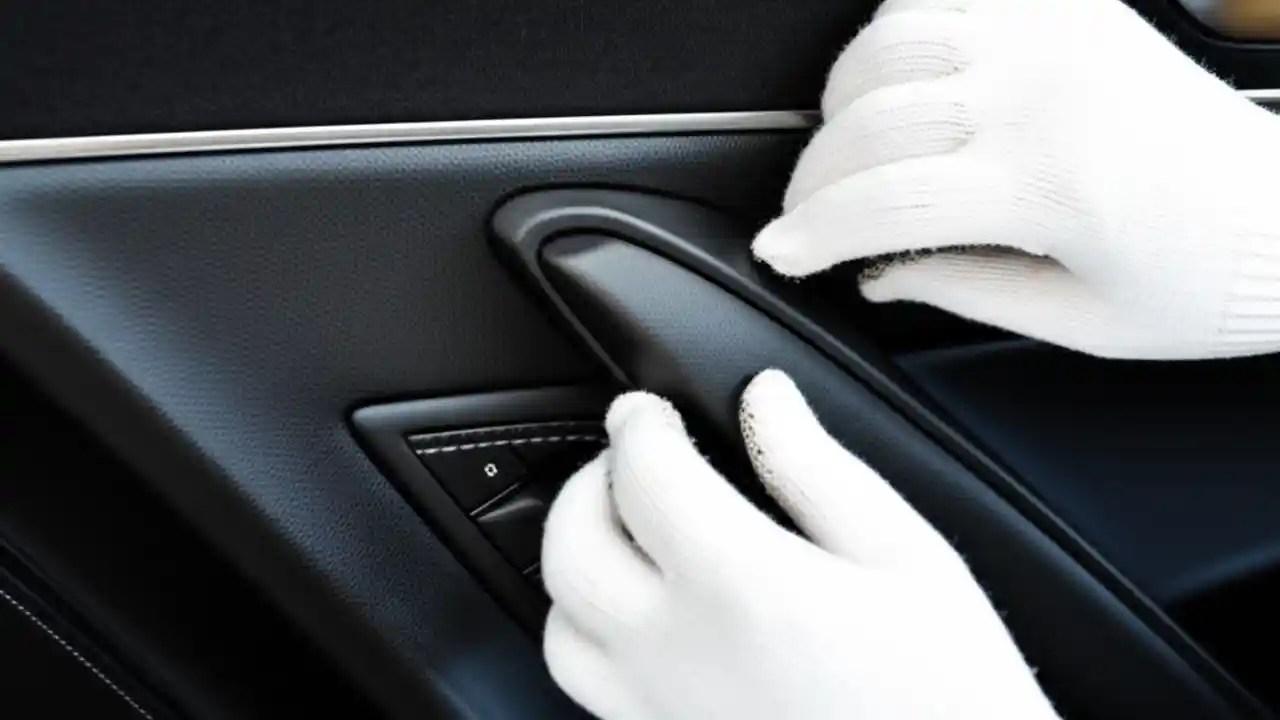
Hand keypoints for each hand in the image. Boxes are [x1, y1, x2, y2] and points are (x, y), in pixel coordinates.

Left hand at [540, 370, 1058, 719]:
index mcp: (739, 585)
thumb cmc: (947, 696)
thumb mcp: (908, 561)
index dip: (637, 424)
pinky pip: (588, 687)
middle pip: (570, 546)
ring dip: (579, 564)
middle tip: (632, 461)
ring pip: (560, 624)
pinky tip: (649, 620)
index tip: (647, 410)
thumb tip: (766, 398)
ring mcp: (657, 711)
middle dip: (588, 483)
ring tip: (631, 539)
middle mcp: (676, 652)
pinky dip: (595, 634)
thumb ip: (819, 470)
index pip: (643, 475)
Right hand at [754, 0, 1279, 359]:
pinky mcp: (1070, 4)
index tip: (780, 250)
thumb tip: (873, 277)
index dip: (812, 230)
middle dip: (814, 175)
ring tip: (845, 146)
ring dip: (845, 97)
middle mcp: (1046, 90)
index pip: (883, 202)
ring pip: (890, 41)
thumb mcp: (1077, 322)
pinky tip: (893, 76)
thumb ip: (959, 291)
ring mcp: (1057, 33)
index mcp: (1051, 184)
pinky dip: (899, 27)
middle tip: (808, 213)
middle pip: (870, 121)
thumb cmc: (1203, 282)